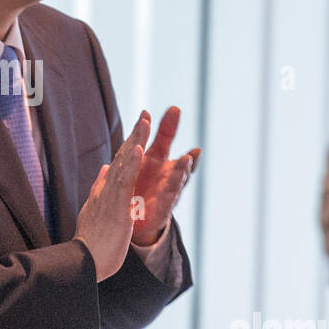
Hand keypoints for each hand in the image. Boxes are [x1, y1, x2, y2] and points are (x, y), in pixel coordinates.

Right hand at [75, 111, 148, 280]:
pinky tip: (139, 150)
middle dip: (134, 136)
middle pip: (121, 158)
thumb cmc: (91, 244)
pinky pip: (125, 182)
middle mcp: (105, 190)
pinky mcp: (116, 208)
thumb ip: (100, 189)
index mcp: (103, 193)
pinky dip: (131, 164)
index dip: (129, 146)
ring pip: (124, 164)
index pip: (118, 165)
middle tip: (145, 116)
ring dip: (135, 142)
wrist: (83, 262)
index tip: (139, 131)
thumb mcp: (95, 211)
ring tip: (145, 123)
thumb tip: (105, 169)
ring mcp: (110, 197)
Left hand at [131, 106, 200, 246]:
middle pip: (179, 165)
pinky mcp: (160, 212)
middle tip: (193, 150)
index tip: (174, 110)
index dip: (169, 126)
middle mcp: (167, 176)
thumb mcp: (145, 158)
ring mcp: (166, 194)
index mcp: (159, 161)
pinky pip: (166, 204)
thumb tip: (146, 112)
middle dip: (186, 159)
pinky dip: (168, 198)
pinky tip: (170, 193)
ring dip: (181, 175)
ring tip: (185, 164)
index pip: (165, 141)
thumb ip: (147, 139)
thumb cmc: (142, 183)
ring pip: (176, 184)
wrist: (135, 218)